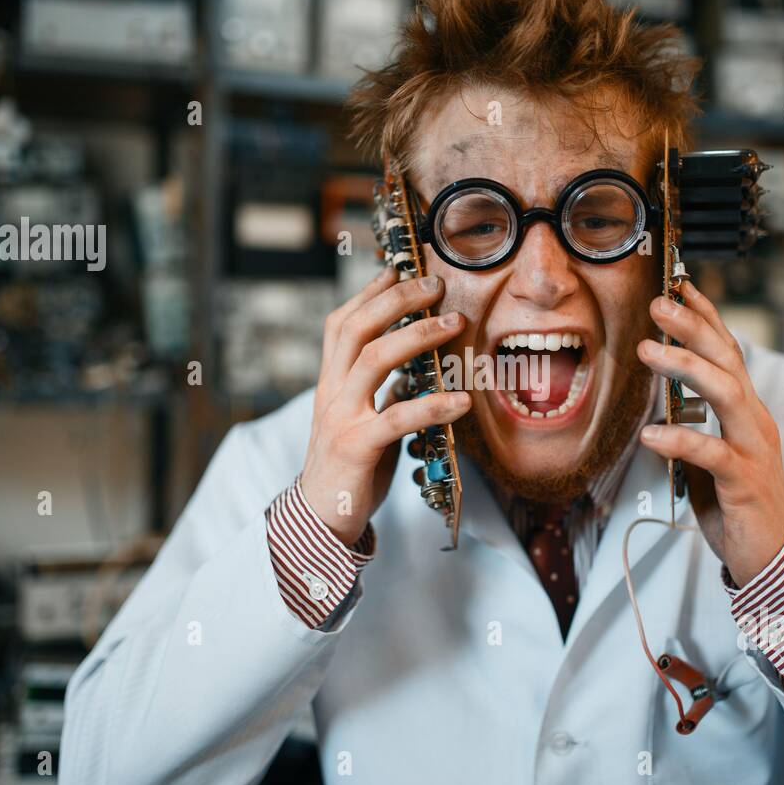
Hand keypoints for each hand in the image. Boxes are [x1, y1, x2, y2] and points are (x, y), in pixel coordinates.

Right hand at [300, 267, 470, 545]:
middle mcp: (331, 393)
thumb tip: (414, 367)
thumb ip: (381, 392)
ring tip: (455, 323)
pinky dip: (433, 405)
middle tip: (435, 285)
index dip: (369, 292)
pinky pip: (398, 418)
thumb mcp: (361, 419)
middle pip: (357, 328)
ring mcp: (341, 418)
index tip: (399, 267)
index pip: (342, 323)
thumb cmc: (349, 466)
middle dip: (397, 300)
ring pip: (375, 361)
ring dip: (418, 336)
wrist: (320, 517)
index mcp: (331, 382)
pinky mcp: (358, 447)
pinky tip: (462, 400)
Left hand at [636, 279, 783, 585]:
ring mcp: (753, 449)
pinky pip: (712, 453)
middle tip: (658, 304)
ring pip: (726, 393)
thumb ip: (695, 424)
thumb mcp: (713, 454)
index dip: (706, 317)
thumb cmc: (737, 503)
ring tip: (647, 351)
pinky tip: (652, 434)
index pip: (728, 351)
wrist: (772, 556)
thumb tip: (660, 402)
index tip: (679, 286)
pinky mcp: (744, 481)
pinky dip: (680, 440)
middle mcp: (754, 420)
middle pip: (727, 360)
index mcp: (746, 411)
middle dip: (693, 327)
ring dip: (685, 367)